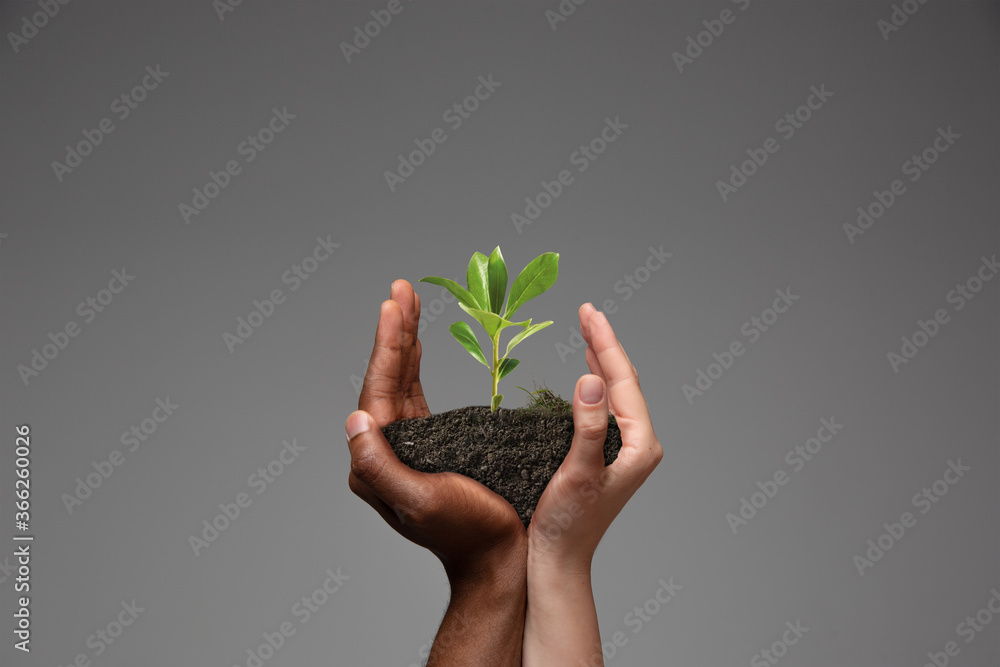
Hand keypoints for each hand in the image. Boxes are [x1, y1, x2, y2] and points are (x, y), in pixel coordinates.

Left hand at [346, 279, 526, 665]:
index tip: (395, 305)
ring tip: (408, 301)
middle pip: (386, 378)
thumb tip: (354, 419)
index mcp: (376, 460)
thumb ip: (379, 465)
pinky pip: (415, 394)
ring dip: (404, 341)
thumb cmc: (468, 530)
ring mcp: (405, 444)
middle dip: (395, 332)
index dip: (387, 345)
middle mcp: (383, 449)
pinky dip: (415, 365)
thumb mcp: (420, 501)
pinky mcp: (427, 442)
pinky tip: (417, 346)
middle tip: (401, 289)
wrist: (497, 555)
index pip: (378, 390)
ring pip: (400, 381)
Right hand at [522, 303, 661, 666]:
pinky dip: (594, 382)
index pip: (623, 381)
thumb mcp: (577, 473)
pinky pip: (603, 407)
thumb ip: (587, 426)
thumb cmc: (567, 524)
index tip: (589, 312)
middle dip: (604, 344)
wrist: (557, 560)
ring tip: (587, 329)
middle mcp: (637, 444)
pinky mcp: (605, 454)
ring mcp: (622, 449)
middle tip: (586, 310)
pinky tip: (585, 372)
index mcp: (640, 445)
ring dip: (600, 359)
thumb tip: (590, 379)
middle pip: (622, 381)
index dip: (605, 343)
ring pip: (614, 392)